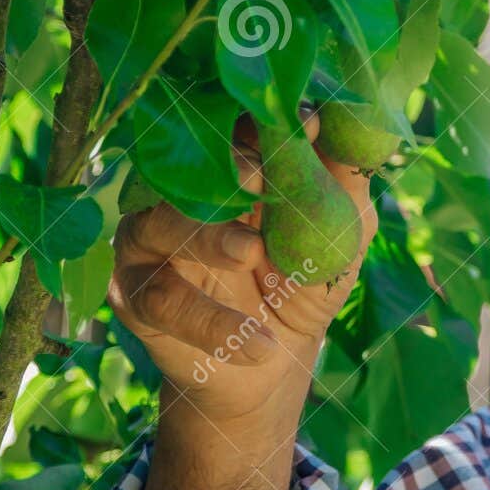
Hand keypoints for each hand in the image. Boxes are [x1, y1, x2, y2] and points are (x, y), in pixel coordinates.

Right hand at [108, 110, 376, 428]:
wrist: (274, 366)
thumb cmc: (305, 284)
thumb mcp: (341, 237)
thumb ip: (344, 186)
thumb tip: (355, 127)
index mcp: (235, 167)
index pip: (239, 127)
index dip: (266, 122)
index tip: (307, 124)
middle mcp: (183, 192)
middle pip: (191, 163)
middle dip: (227, 167)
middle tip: (259, 179)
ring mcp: (152, 240)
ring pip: (163, 224)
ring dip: (209, 237)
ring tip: (251, 253)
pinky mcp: (135, 295)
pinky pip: (163, 300)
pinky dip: (212, 321)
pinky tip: (257, 342)